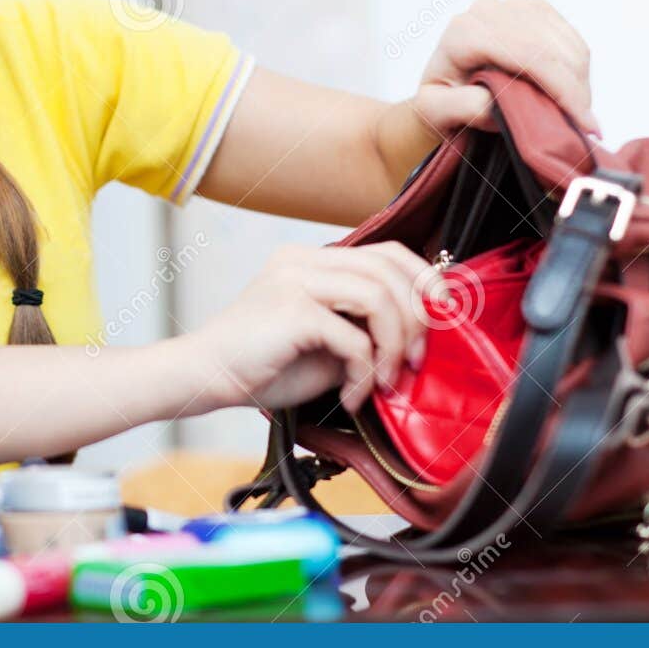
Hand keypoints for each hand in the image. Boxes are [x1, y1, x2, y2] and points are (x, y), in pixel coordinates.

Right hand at [187, 241, 448, 415]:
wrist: (206, 377)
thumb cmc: (262, 364)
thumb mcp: (325, 340)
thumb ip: (362, 326)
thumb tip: (418, 335)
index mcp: (309, 260)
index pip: (386, 251)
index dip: (425, 279)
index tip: (442, 316)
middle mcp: (302, 260)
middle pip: (389, 270)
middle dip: (416, 320)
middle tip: (414, 363)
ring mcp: (295, 280)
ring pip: (379, 297)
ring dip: (394, 348)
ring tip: (383, 382)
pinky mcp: (292, 310)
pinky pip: (355, 338)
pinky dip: (365, 372)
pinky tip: (355, 396)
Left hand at [413, 0, 599, 137]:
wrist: (439, 88)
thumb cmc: (436, 102)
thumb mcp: (435, 111)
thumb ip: (462, 107)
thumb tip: (496, 103)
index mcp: (464, 33)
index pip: (529, 54)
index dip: (562, 88)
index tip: (584, 123)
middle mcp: (489, 11)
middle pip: (552, 47)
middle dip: (576, 90)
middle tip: (585, 127)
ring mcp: (513, 6)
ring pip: (566, 42)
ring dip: (580, 80)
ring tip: (577, 114)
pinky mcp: (532, 9)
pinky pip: (569, 37)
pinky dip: (578, 67)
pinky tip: (571, 92)